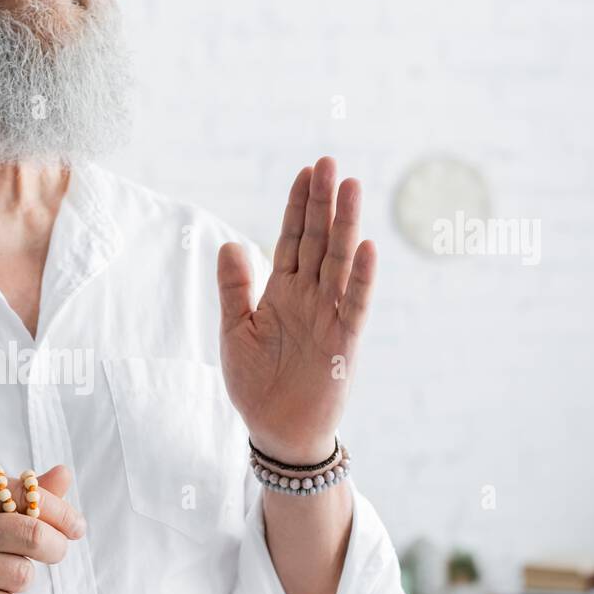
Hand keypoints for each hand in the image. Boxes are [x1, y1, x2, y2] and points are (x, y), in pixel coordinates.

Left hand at [217, 157, 376, 463]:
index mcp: (281, 292)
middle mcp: (308, 298)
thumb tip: (229, 243)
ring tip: (351, 187)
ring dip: (344, 227)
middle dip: (322, 204)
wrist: (276, 430)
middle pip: (317, 241)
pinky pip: (353, 305)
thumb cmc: (255, 384)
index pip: (291, 240)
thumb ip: (235, 289)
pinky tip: (365, 247)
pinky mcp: (343, 342)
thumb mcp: (236, 332)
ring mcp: (328, 317)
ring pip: (338, 263)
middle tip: (330, 162)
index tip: (306, 171)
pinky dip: (359, 278)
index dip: (297, 207)